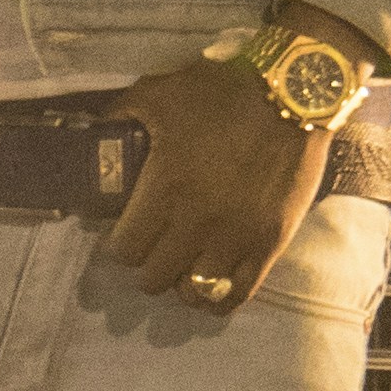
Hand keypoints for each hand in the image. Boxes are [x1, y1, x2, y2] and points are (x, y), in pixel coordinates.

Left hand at [102, 5, 379, 308]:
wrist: (293, 93)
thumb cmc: (222, 91)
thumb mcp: (158, 93)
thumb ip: (121, 114)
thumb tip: (97, 129)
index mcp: (165, 188)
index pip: (125, 250)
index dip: (120, 245)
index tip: (125, 234)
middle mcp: (198, 222)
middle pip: (155, 278)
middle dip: (148, 265)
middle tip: (155, 247)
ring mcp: (236, 237)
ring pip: (195, 293)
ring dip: (184, 283)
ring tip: (186, 265)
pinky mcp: (270, 243)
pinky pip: (240, 294)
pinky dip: (221, 299)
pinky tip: (214, 286)